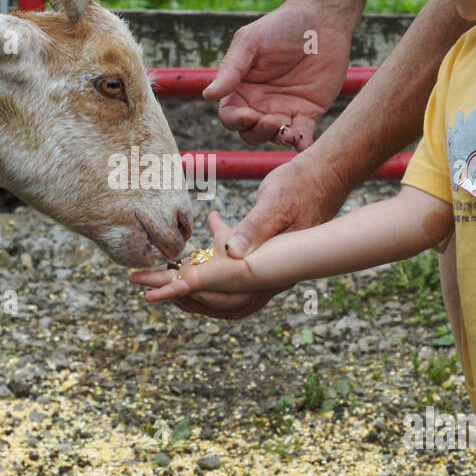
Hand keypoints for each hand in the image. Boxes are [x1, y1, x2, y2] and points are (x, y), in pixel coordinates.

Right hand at [131, 211, 257, 300]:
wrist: (274, 252)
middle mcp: (206, 281)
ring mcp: (206, 284)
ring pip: (173, 287)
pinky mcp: (207, 283)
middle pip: (172, 284)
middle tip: (131, 278)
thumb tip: (213, 216)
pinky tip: (148, 296)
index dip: (163, 273)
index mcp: (208, 270)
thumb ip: (220, 230)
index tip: (149, 267)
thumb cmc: (260, 245)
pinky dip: (163, 294)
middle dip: (152, 282)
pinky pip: (182, 290)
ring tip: (134, 279)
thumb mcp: (231, 236)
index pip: (180, 274)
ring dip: (154, 286)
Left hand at [164, 155, 346, 319]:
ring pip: (225, 291)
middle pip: (219, 299)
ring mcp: (269, 270)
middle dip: (182, 294)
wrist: (327, 176)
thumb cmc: (301, 186)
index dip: (187, 293)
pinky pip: (234, 271)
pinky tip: (201, 244)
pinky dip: (212, 264)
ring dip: (196, 285)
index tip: (156, 293)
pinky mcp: (266, 257)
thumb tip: (232, 251)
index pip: (223, 292)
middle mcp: (270, 277)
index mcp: (272, 269)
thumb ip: (255, 227)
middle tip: (148, 286)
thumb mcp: (276, 202)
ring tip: (167, 276)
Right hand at [205, 0, 352, 148]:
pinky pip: (303, 134)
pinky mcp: (308, 112)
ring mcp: (284, 109)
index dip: (236, 120)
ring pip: (274, 137)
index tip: (249, 115)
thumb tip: (207, 95)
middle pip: (250, 132)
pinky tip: (303, 143)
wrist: (320, 20)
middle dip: (258, 132)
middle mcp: (259, 104)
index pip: (229, 115)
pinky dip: (302, 142)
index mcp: (240, 89)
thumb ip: (231, 69)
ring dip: (278, 139)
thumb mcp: (250, 42)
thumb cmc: (280, 26)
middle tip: (272, 122)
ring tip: (289, 133)